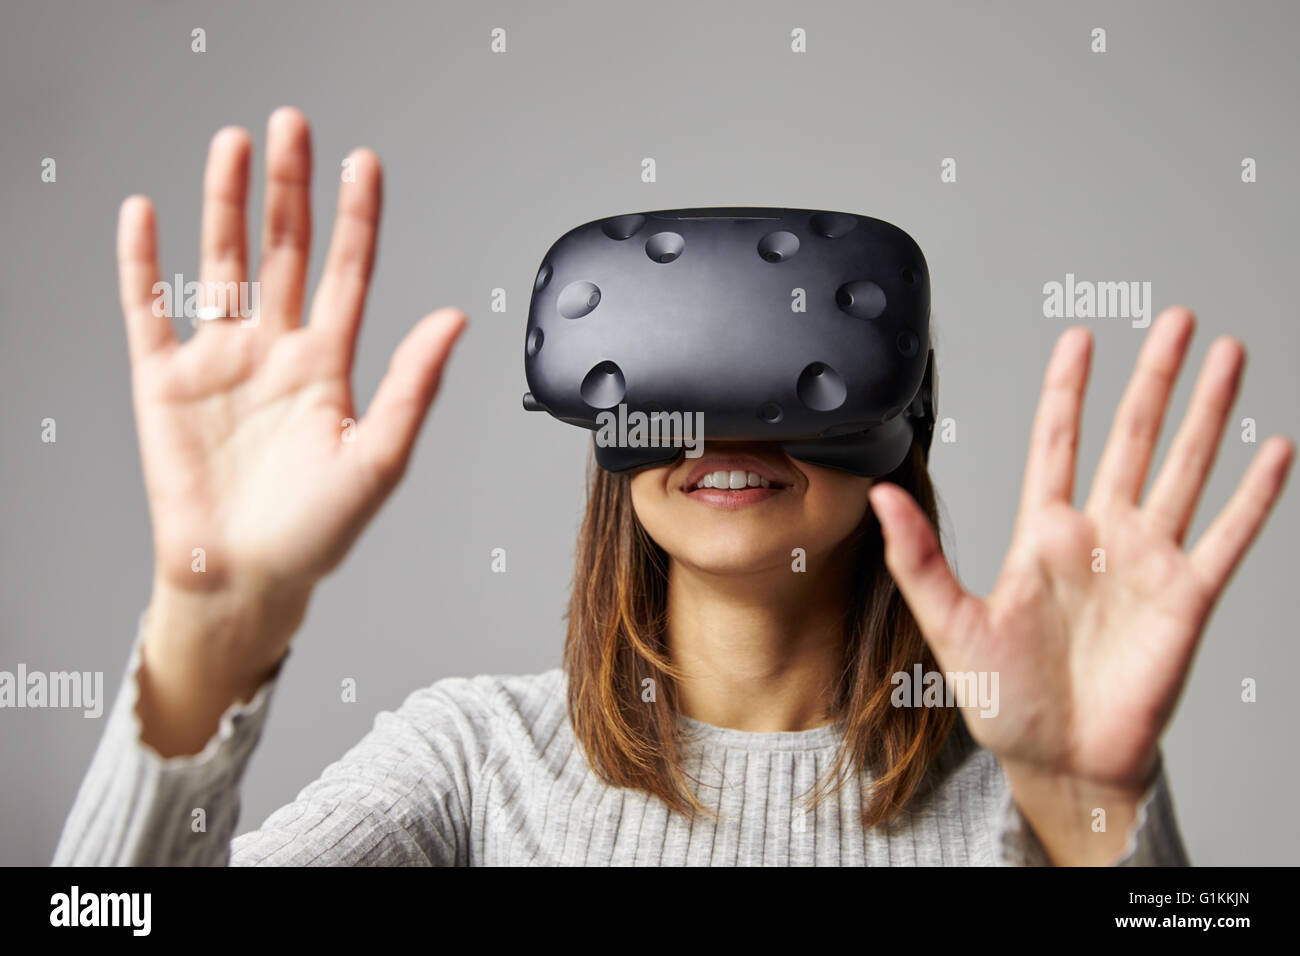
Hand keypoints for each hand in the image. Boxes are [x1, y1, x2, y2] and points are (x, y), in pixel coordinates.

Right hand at [120, 108, 465, 748]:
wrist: (244, 578)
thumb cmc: (316, 531)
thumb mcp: (378, 458)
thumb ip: (413, 385)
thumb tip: (454, 319)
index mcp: (330, 366)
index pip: (346, 273)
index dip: (356, 218)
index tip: (364, 163)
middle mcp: (276, 351)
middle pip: (284, 251)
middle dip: (290, 189)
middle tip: (293, 126)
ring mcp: (220, 361)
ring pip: (222, 263)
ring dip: (226, 205)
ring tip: (233, 146)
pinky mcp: (164, 381)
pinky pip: (149, 309)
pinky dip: (143, 262)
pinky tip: (147, 214)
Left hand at [869, 306, 1291, 860]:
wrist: (1060, 759)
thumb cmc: (1005, 700)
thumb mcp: (950, 624)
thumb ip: (919, 559)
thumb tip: (881, 495)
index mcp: (1043, 535)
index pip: (1058, 441)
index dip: (1068, 389)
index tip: (1080, 337)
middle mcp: (1101, 536)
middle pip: (1133, 437)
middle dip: (1154, 378)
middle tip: (1176, 321)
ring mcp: (1148, 562)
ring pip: (1186, 468)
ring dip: (1209, 413)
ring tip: (1228, 355)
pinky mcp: (1187, 598)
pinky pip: (1228, 536)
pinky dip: (1254, 494)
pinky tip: (1275, 450)